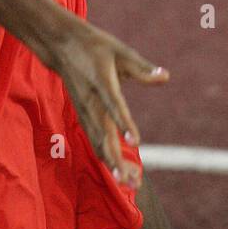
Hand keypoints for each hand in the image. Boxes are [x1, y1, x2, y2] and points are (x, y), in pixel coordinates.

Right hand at [45, 14, 168, 187]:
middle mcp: (91, 101)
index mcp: (101, 81)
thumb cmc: (95, 46)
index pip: (114, 104)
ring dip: (113, 164)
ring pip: (98, 142)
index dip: (124, 123)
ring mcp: (85, 111)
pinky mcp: (84, 116)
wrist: (61, 45)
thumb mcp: (120, 51)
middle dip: (116, 159)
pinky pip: (95, 140)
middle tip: (132, 181)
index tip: (135, 141)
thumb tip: (166, 77)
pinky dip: (107, 157)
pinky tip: (121, 171)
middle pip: (103, 134)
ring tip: (132, 183)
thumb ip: (142, 68)